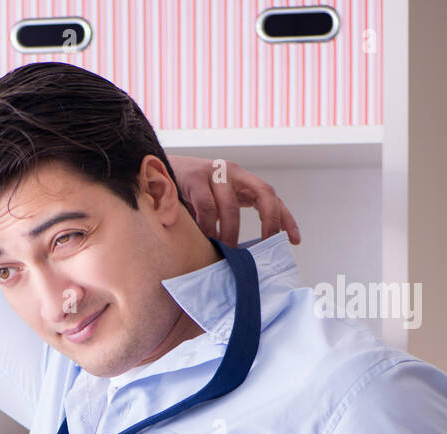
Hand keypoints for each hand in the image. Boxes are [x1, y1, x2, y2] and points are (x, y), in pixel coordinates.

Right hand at [167, 154, 301, 247]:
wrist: (152, 171)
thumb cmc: (186, 194)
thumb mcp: (213, 203)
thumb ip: (228, 216)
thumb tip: (242, 250)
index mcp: (242, 179)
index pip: (271, 196)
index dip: (285, 218)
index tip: (294, 241)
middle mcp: (233, 172)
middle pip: (264, 193)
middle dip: (269, 221)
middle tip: (263, 245)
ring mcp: (215, 172)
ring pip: (230, 206)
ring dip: (230, 232)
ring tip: (226, 249)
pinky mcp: (194, 177)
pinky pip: (206, 206)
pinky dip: (207, 225)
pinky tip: (205, 237)